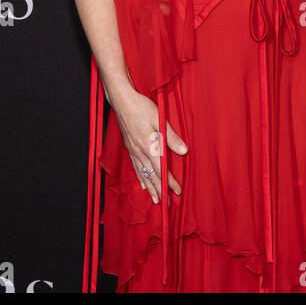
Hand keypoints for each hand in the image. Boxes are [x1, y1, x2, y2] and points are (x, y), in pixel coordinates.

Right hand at [112, 89, 186, 203]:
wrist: (122, 102)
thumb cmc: (141, 108)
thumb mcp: (159, 120)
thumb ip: (171, 137)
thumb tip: (183, 151)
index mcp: (148, 147)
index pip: (161, 170)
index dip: (169, 183)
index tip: (177, 191)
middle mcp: (139, 152)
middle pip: (151, 176)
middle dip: (159, 190)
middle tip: (166, 203)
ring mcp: (133, 151)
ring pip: (142, 174)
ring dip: (149, 188)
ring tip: (154, 199)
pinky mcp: (129, 147)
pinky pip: (135, 167)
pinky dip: (140, 177)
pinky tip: (141, 183)